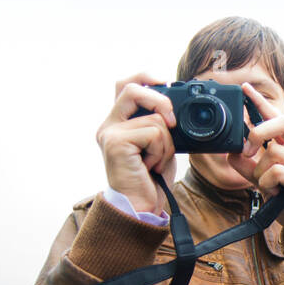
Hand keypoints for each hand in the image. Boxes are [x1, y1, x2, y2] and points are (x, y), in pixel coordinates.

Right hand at [96, 74, 177, 214]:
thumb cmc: (151, 178)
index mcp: (119, 122)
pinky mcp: (115, 143)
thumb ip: (159, 122)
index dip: (146, 78)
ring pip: (154, 119)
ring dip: (166, 143)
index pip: (126, 85)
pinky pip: (153, 133)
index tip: (167, 83)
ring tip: (155, 161)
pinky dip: (161, 151)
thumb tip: (174, 107)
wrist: (141, 206)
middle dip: (160, 100)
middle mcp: (109, 125)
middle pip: (131, 88)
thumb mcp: (159, 144)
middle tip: (173, 122)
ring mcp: (109, 133)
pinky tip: (151, 166)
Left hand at [228, 82, 283, 248]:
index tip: (245, 89)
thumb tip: (233, 152)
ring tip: (268, 187)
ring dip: (261, 172)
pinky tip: (274, 193)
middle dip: (259, 132)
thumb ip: (250, 167)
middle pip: (283, 122)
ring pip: (274, 152)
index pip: (280, 118)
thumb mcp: (266, 182)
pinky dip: (268, 182)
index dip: (262, 103)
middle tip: (247, 150)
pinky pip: (277, 171)